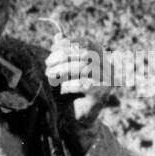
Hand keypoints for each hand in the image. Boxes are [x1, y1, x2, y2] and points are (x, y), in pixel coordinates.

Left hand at [45, 37, 116, 155]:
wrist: (77, 119)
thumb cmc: (69, 92)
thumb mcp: (64, 70)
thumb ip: (63, 53)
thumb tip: (57, 35)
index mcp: (100, 56)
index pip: (85, 42)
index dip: (67, 44)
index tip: (52, 50)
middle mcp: (107, 65)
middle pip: (84, 53)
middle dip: (62, 58)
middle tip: (47, 65)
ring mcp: (107, 80)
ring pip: (83, 68)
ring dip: (62, 71)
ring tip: (51, 76)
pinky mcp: (102, 93)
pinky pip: (83, 85)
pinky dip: (68, 85)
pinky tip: (61, 89)